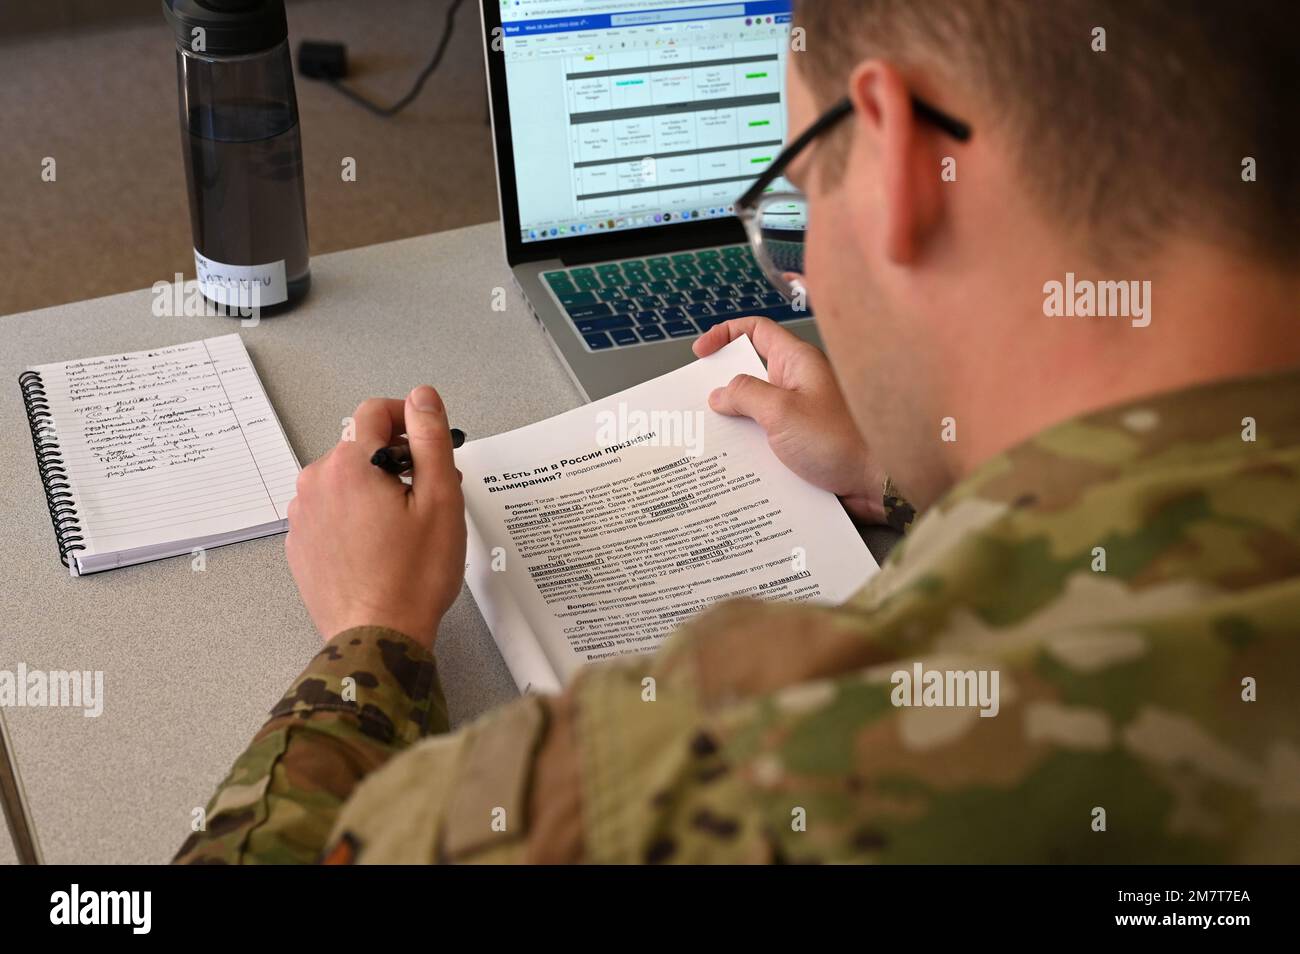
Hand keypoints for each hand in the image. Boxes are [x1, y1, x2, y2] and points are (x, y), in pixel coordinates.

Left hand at [285, 386, 466, 649]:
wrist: (378, 636)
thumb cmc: (412, 577)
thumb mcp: (440, 499)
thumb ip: (430, 439)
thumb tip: (422, 398)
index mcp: (349, 465)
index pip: (375, 411)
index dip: (408, 419)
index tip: (428, 443)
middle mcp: (316, 484)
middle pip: (360, 448)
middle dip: (396, 461)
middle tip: (429, 496)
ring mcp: (302, 516)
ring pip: (344, 481)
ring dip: (373, 489)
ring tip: (404, 528)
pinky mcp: (300, 545)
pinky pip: (330, 513)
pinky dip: (354, 518)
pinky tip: (379, 547)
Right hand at [693, 316, 885, 522]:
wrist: (878, 483)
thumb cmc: (842, 442)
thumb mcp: (782, 412)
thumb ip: (745, 395)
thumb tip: (720, 394)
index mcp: (798, 363)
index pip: (757, 331)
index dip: (725, 335)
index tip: (700, 353)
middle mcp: (800, 384)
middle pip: (751, 373)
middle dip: (722, 386)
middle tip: (697, 403)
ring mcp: (801, 414)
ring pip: (756, 410)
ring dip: (734, 422)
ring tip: (709, 437)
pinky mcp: (803, 442)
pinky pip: (768, 438)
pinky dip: (750, 446)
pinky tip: (734, 463)